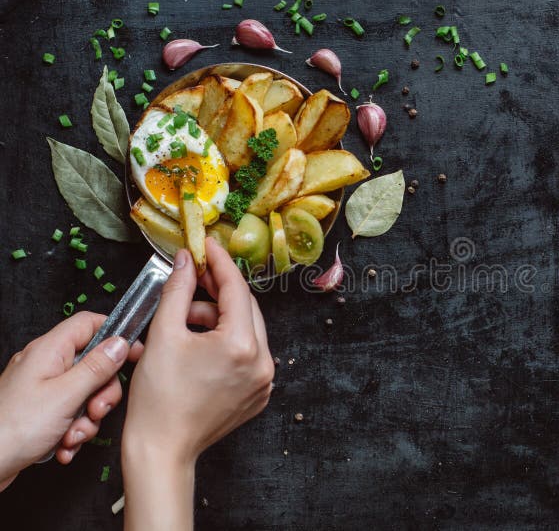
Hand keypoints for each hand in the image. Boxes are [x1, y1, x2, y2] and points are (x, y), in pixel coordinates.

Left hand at [0, 312, 141, 490]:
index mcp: (49, 351)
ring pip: (85, 393)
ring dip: (87, 419)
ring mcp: (42, 389)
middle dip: (102, 392)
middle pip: (93, 363)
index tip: (134, 354)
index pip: (89, 324)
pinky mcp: (40, 411)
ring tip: (73, 436)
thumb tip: (120, 344)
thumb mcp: (66, 396)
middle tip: (96, 410)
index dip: (115, 335)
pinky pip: (71, 413)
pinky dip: (73, 430)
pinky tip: (64, 446)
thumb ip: (97, 367)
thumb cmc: (11, 429)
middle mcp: (45, 365)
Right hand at [122, 239, 272, 529]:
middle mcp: (263, 362)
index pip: (237, 289)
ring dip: (219, 318)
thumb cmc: (158, 398)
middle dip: (217, 291)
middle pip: (245, 308)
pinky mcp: (259, 394)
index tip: (208, 245)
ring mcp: (264, 381)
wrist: (162, 449)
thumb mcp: (163, 334)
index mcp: (242, 345)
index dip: (220, 263)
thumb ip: (178, 290)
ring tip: (185, 322)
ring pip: (246, 330)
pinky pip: (248, 354)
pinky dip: (227, 341)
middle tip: (192, 278)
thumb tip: (186, 260)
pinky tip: (199, 345)